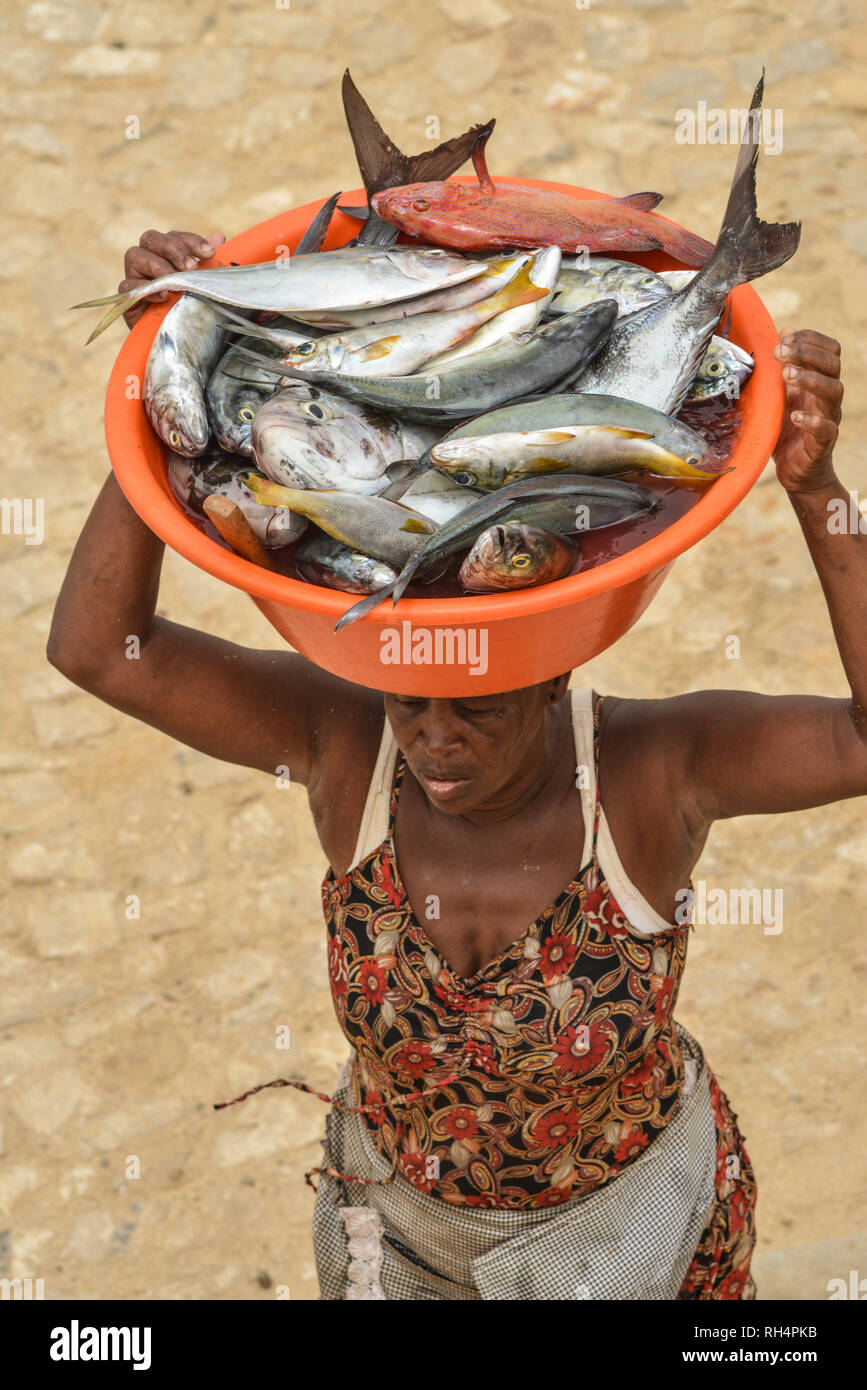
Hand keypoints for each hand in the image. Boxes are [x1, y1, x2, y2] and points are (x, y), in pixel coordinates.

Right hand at [119, 229, 225, 327]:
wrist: (177, 342)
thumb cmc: (190, 309)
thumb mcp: (202, 285)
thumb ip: (208, 262)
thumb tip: (218, 236)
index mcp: (167, 253)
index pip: (174, 237)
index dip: (190, 241)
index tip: (209, 253)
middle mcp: (148, 260)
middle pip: (151, 239)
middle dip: (173, 249)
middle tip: (191, 267)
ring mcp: (135, 278)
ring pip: (134, 255)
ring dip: (157, 265)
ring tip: (174, 280)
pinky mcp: (128, 299)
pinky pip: (127, 286)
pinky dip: (145, 289)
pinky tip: (163, 297)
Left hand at [772, 329, 841, 492]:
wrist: (797, 471)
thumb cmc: (787, 429)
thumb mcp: (781, 393)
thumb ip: (784, 366)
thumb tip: (785, 331)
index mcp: (819, 381)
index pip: (829, 349)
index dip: (811, 339)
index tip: (784, 337)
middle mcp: (827, 397)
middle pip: (833, 364)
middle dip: (807, 353)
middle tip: (780, 352)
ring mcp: (828, 418)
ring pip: (834, 391)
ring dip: (810, 379)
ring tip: (786, 375)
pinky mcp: (822, 444)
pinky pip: (826, 429)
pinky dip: (812, 421)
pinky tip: (795, 416)